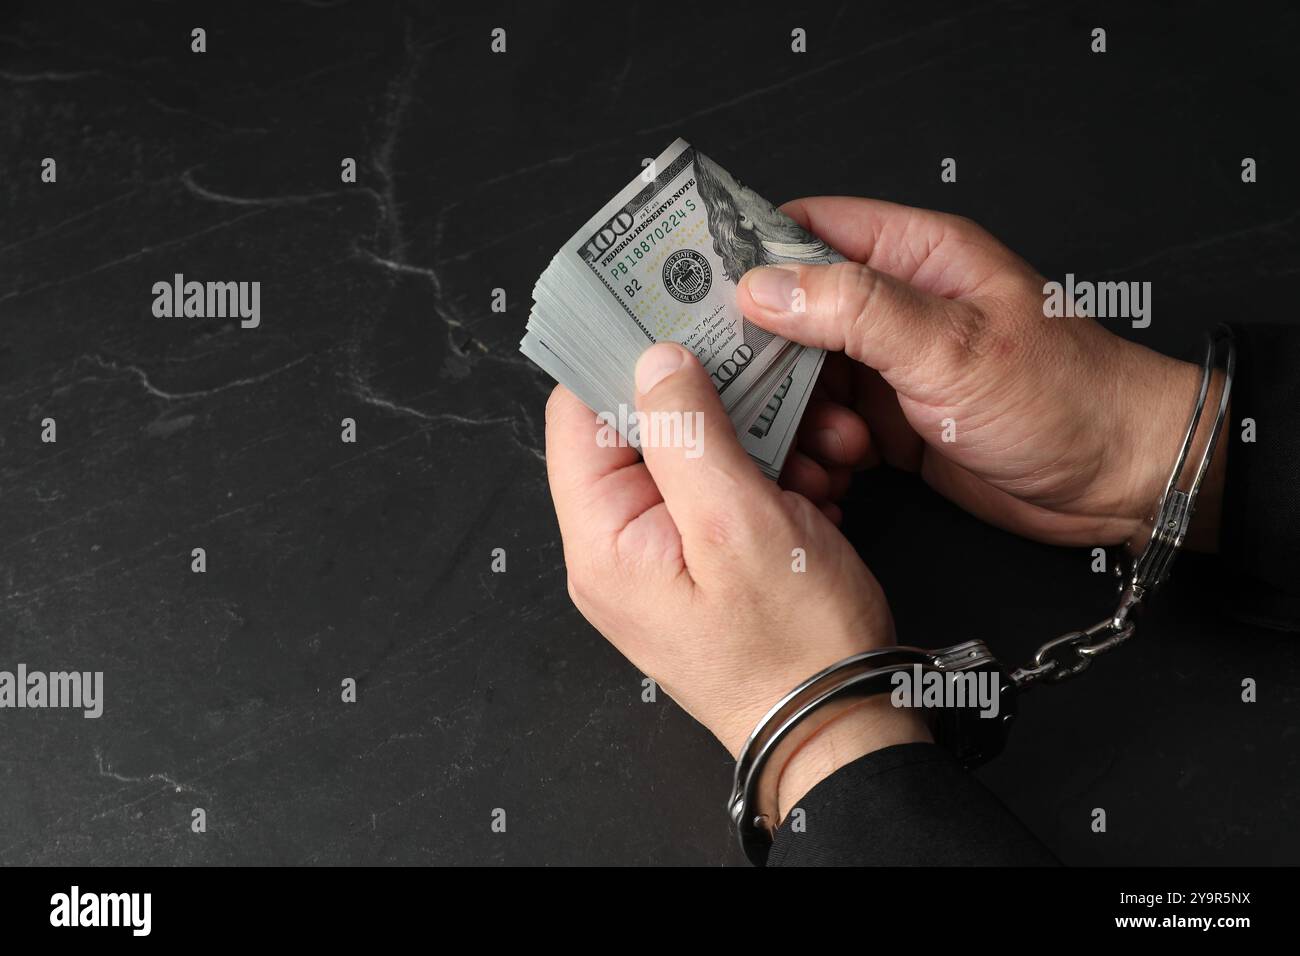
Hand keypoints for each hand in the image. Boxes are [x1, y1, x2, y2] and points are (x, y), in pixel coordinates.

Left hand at [545, 342, 928, 814]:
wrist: (839, 730)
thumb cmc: (793, 649)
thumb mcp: (740, 524)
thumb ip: (689, 433)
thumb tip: (654, 360)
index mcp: (603, 541)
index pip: (579, 416)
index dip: (622, 359)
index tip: (673, 314)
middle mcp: (619, 550)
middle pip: (643, 431)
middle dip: (717, 404)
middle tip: (775, 386)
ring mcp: (662, 558)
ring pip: (696, 457)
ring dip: (759, 441)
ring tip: (818, 451)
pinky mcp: (703, 563)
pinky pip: (724, 493)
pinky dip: (770, 477)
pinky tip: (817, 486)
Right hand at [747, 197, 1226, 550]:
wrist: (1117, 479)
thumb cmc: (1065, 395)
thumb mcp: (952, 344)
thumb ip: (854, 309)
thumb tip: (763, 285)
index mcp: (914, 255)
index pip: (809, 227)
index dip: (750, 252)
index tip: (696, 288)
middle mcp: (896, 304)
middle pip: (792, 309)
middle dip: (763, 353)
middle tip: (734, 388)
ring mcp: (890, 363)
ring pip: (801, 375)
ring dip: (793, 413)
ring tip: (823, 444)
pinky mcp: (890, 418)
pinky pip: (825, 423)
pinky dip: (816, 447)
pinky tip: (833, 468)